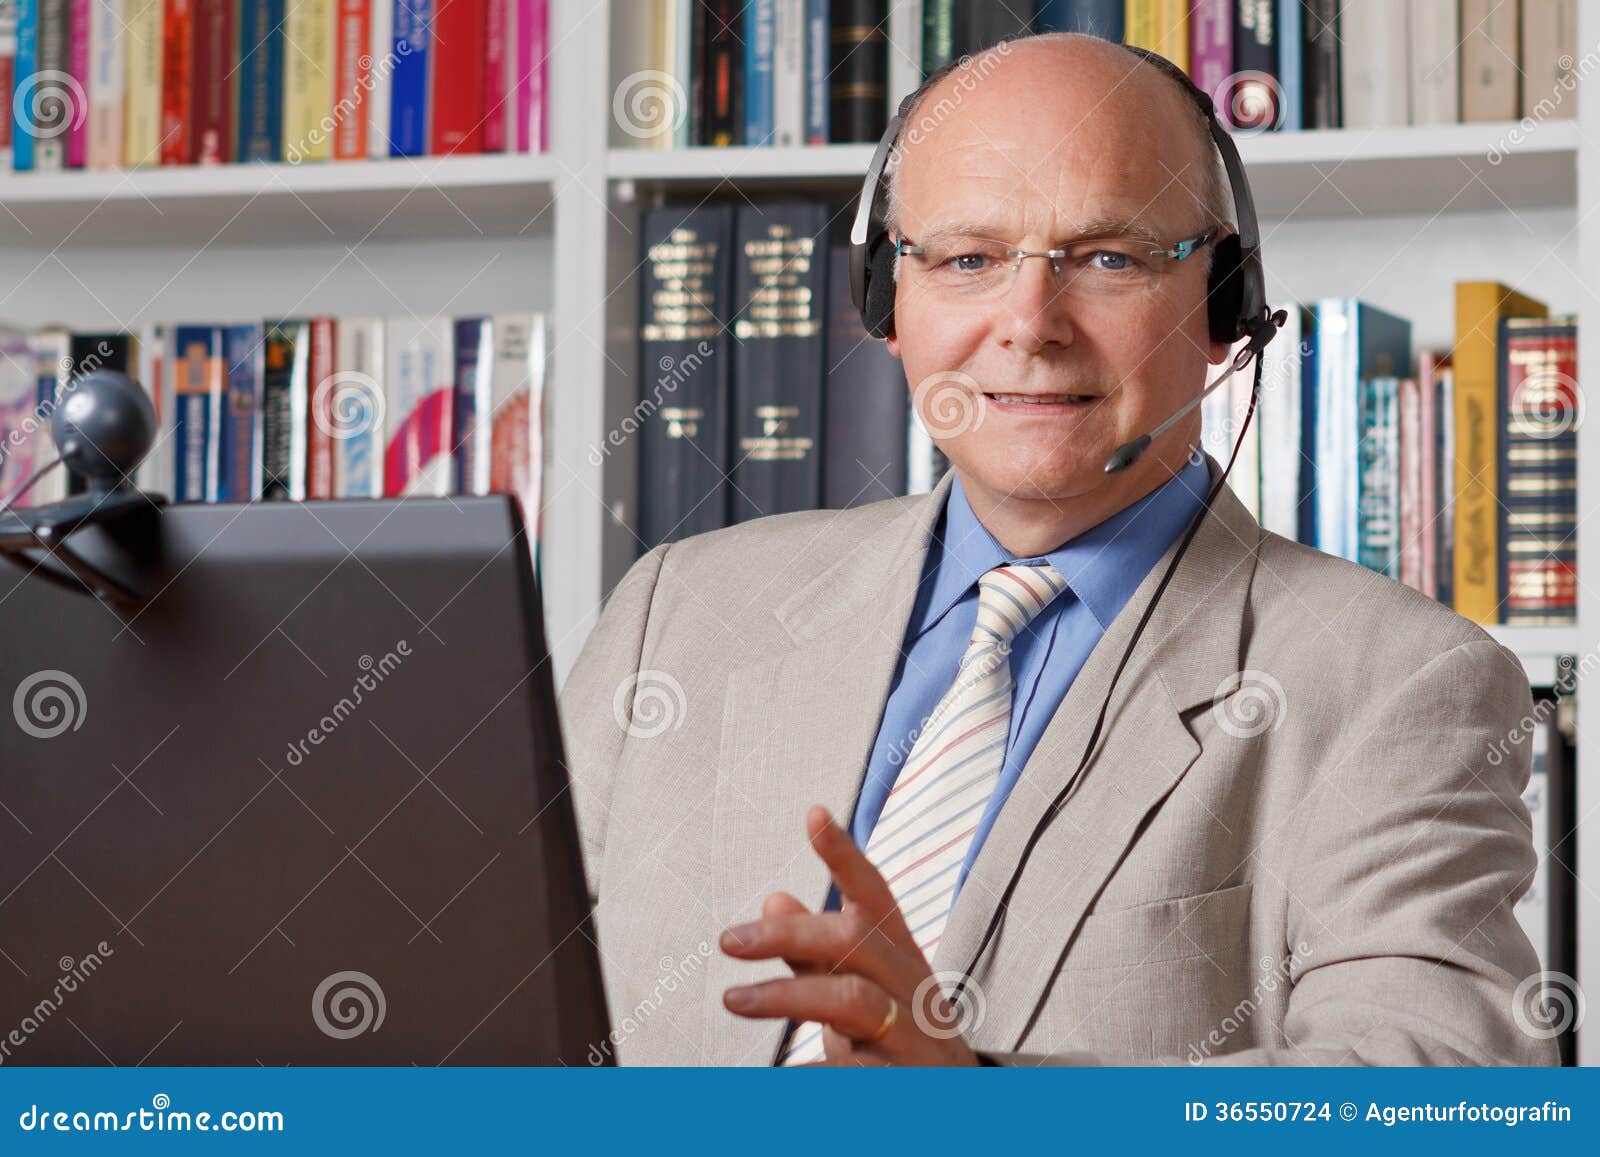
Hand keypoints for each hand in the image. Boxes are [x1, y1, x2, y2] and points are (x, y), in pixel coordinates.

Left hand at [719, 805, 979, 1065]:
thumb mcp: (861, 991)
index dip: (845, 856)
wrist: (956, 1108)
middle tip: (729, 940)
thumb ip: (814, 954)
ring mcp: (911, 1036)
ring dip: (785, 995)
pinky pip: (848, 1072)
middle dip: (789, 934)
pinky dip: (806, 1072)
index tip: (814, 815)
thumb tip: (773, 898)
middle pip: (855, 939)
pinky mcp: (901, 1084)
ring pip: (852, 999)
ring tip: (733, 999)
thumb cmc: (899, 1043)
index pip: (875, 896)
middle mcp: (911, 988)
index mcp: (900, 956)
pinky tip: (774, 1074)